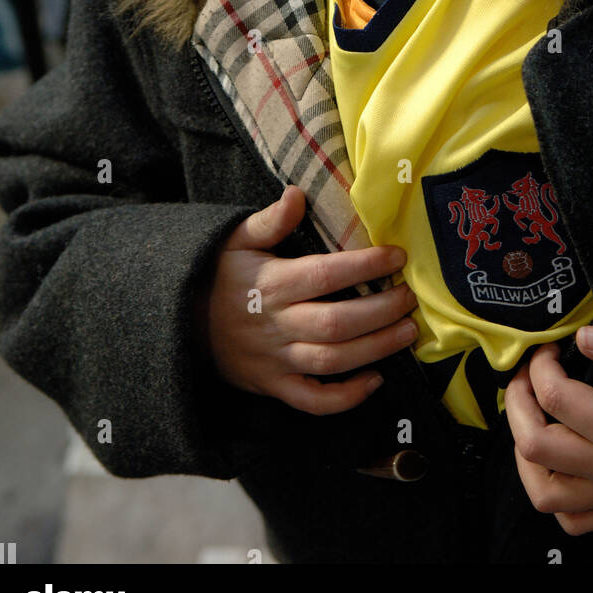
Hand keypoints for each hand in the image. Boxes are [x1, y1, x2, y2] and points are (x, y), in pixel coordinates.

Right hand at [194, 185, 417, 413]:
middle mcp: (276, 324)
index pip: (324, 275)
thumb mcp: (235, 239)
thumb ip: (270, 219)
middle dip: (381, 312)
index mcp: (271, 284)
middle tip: (411, 298)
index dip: (364, 266)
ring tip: (408, 332)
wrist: (181, 326)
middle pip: (337, 323)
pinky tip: (375, 380)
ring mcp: (276, 360)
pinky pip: (313, 400)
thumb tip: (297, 192)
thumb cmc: (219, 276)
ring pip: (333, 361)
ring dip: (376, 349)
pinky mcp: (275, 386)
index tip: (397, 256)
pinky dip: (346, 397)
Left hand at [505, 325, 592, 534]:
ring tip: (530, 416)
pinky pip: (569, 518)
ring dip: (524, 451)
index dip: (540, 366)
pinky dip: (550, 491)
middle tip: (526, 377)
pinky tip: (553, 458)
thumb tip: (582, 337)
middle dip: (517, 402)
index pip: (554, 397)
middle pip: (534, 445)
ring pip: (542, 492)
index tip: (549, 350)